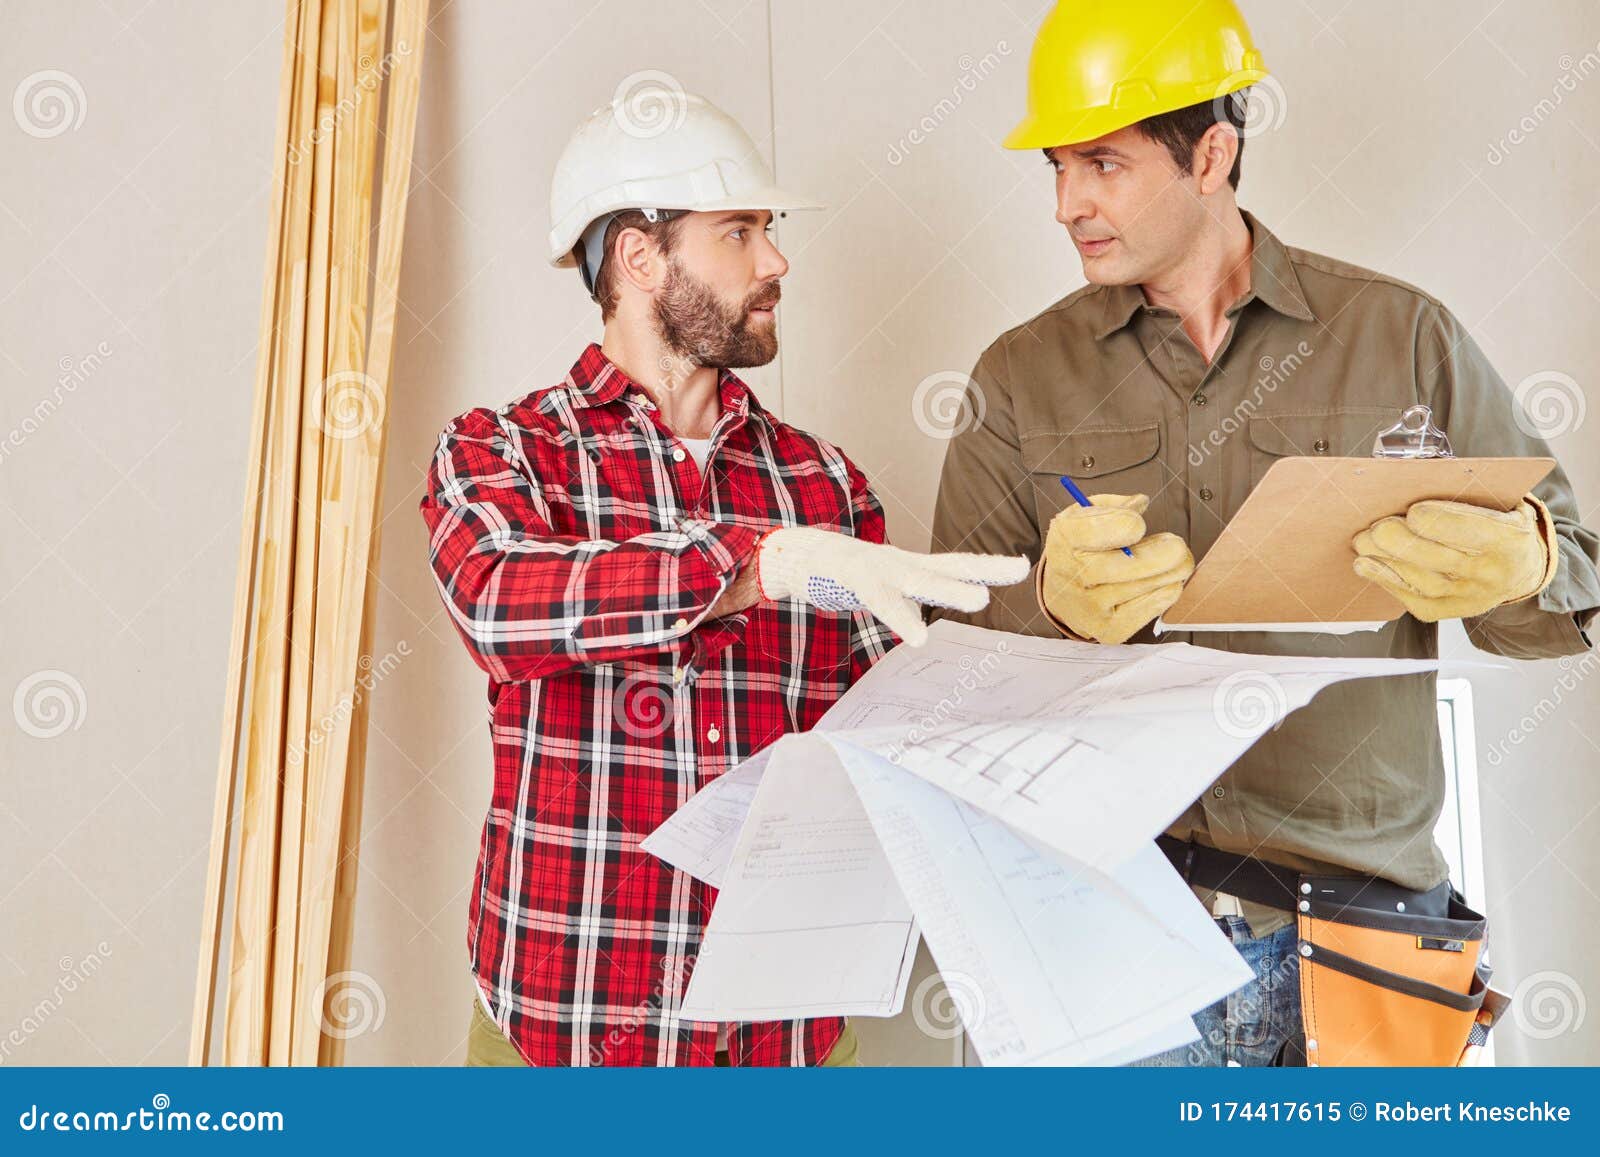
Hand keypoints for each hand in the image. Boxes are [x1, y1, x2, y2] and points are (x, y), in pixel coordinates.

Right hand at [754, 527, 1027, 644]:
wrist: (797, 556)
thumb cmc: (844, 575)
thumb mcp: (884, 588)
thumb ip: (905, 603)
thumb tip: (921, 626)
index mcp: (910, 567)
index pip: (957, 564)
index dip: (990, 565)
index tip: (1023, 566)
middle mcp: (902, 563)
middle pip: (950, 565)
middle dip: (986, 567)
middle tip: (1020, 568)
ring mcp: (879, 568)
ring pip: (921, 579)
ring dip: (952, 589)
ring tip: (983, 600)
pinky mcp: (853, 578)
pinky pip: (882, 600)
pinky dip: (902, 618)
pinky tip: (919, 638)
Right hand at [1040, 493, 1193, 643]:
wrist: (1065, 595)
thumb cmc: (1083, 548)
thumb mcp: (1087, 515)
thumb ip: (1115, 505)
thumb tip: (1140, 504)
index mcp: (1064, 539)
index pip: (1096, 530)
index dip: (1126, 524)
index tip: (1137, 524)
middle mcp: (1072, 575)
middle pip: (1127, 565)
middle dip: (1162, 553)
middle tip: (1177, 545)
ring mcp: (1089, 607)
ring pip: (1146, 586)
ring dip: (1172, 570)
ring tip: (1176, 560)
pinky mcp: (1109, 629)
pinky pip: (1151, 608)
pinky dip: (1167, 591)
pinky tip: (1164, 582)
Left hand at [1352, 494, 1556, 621]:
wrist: (1519, 569)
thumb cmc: (1498, 525)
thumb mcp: (1498, 502)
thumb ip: (1464, 490)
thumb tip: (1414, 474)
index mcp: (1509, 539)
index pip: (1470, 530)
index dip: (1438, 521)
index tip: (1413, 510)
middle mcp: (1491, 572)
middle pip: (1440, 559)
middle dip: (1402, 541)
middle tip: (1377, 526)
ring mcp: (1469, 596)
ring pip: (1422, 581)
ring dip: (1385, 560)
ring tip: (1363, 541)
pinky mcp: (1447, 610)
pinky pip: (1412, 597)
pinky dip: (1385, 579)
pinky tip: (1366, 564)